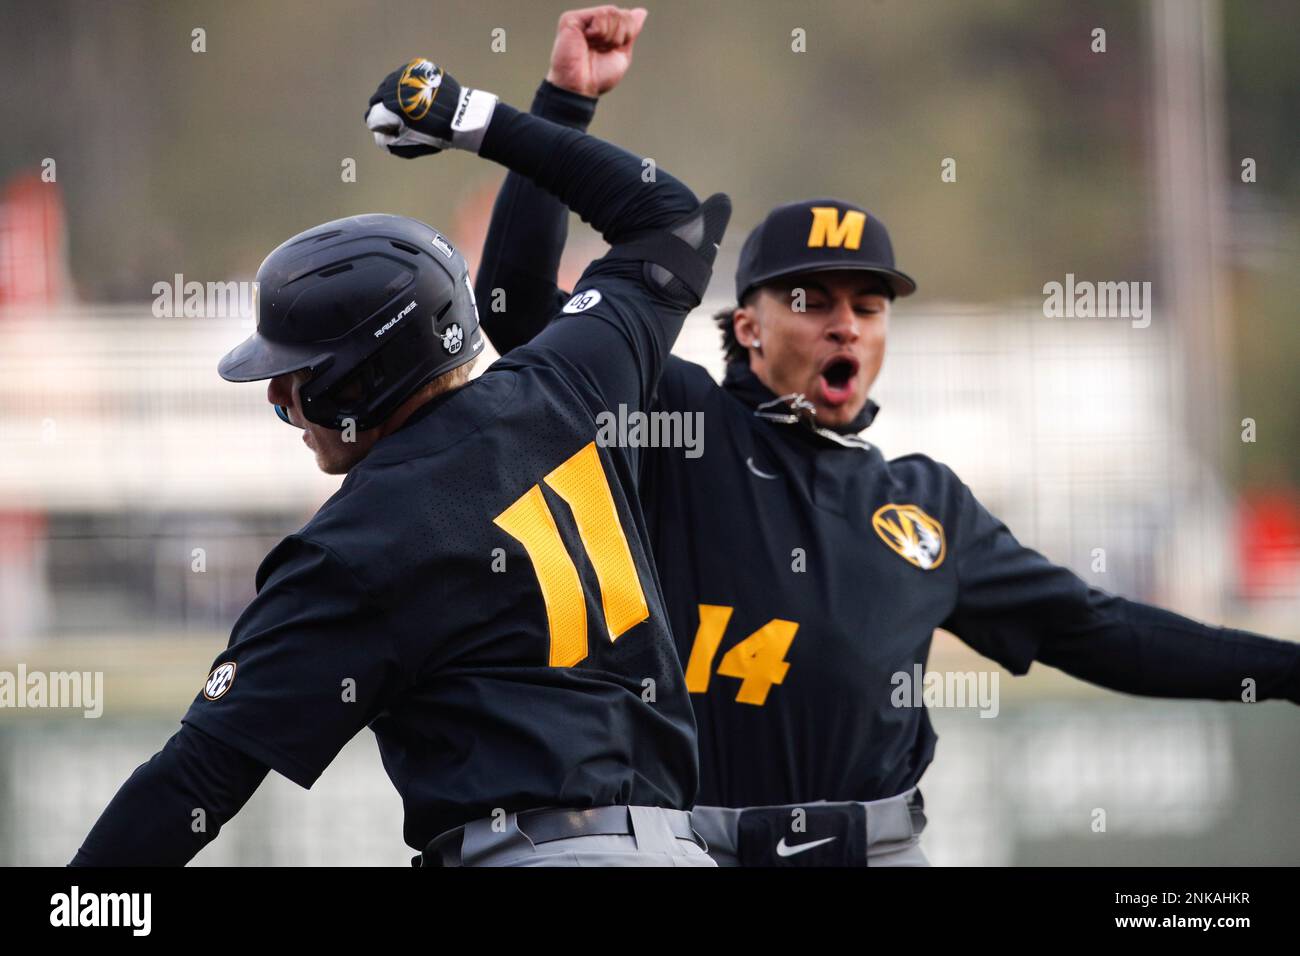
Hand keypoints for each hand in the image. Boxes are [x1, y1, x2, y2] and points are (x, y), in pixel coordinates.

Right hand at [365, 58, 496, 157]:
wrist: (461, 115)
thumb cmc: (435, 134)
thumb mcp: (409, 147)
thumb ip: (387, 142)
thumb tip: (377, 132)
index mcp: (392, 106)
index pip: (372, 115)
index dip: (378, 125)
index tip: (387, 129)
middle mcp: (397, 86)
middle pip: (378, 97)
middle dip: (382, 109)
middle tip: (392, 117)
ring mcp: (407, 74)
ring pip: (389, 84)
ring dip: (392, 94)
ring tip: (402, 105)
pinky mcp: (417, 66)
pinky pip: (403, 75)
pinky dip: (404, 85)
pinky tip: (413, 93)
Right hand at [546, 5, 646, 96]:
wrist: (580, 87)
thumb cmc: (597, 77)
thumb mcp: (621, 54)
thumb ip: (631, 31)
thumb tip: (642, 11)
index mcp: (602, 29)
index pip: (626, 16)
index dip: (627, 34)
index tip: (612, 50)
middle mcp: (591, 21)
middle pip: (621, 13)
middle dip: (619, 35)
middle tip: (602, 50)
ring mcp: (581, 19)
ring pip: (611, 12)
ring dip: (608, 37)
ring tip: (594, 47)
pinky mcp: (571, 19)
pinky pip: (600, 15)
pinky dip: (599, 32)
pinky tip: (586, 41)